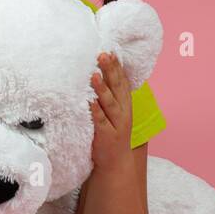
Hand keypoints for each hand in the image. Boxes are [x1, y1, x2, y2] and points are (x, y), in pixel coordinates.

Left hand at [89, 51, 133, 172]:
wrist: (116, 163)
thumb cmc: (111, 134)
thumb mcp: (113, 113)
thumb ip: (109, 96)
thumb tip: (99, 74)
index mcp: (124, 104)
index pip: (121, 81)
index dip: (117, 66)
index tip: (110, 51)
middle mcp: (122, 112)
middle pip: (117, 88)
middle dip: (111, 71)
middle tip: (102, 54)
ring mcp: (115, 124)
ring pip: (110, 103)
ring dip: (102, 89)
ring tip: (94, 75)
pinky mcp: (106, 136)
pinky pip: (100, 121)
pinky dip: (96, 111)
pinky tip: (90, 102)